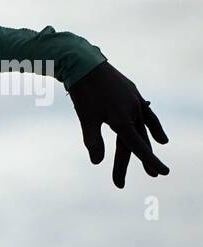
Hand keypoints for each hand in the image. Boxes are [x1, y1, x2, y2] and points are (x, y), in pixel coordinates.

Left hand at [65, 61, 168, 188]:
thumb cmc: (84, 94)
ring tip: (152, 166)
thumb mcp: (86, 119)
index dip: (150, 161)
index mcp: (122, 120)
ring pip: (143, 130)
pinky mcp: (134, 96)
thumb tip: (97, 163)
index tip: (162, 173)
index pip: (138, 147)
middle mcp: (133, 112)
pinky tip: (162, 139)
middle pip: (136, 143)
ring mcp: (136, 103)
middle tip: (136, 180)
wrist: (86, 66)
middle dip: (135, 162)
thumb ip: (93, 141)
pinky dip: (154, 127)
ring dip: (147, 147)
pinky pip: (148, 115)